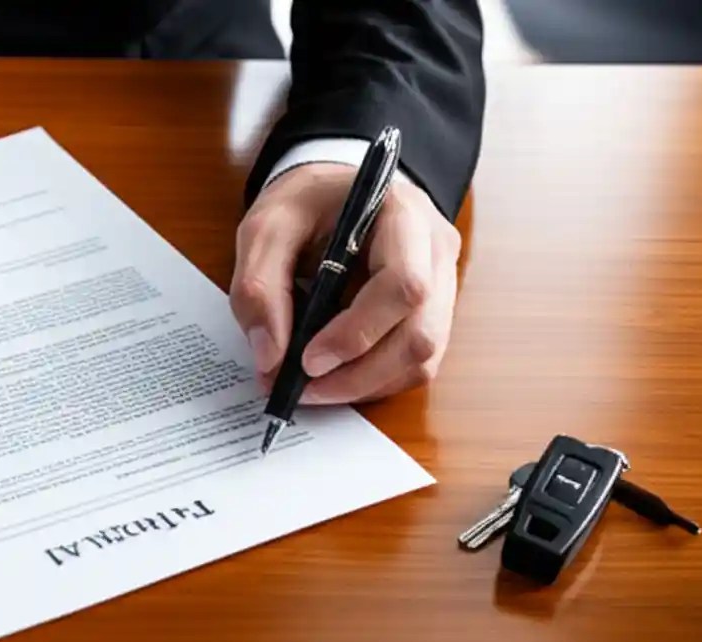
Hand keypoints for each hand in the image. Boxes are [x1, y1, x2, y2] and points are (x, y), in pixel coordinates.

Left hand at [229, 162, 460, 403]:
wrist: (334, 192)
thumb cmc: (306, 204)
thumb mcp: (267, 227)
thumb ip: (259, 286)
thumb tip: (270, 356)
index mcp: (403, 215)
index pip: (403, 285)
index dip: (357, 332)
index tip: (308, 360)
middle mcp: (435, 252)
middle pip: (420, 334)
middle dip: (359, 374)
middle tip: (304, 389)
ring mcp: (442, 286)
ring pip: (422, 359)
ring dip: (365, 385)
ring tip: (313, 388)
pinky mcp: (432, 314)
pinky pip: (413, 364)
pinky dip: (372, 381)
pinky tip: (335, 377)